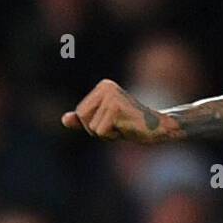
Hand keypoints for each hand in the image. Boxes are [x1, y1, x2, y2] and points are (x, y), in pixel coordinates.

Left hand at [62, 79, 177, 143]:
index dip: (92, 124)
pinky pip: (100, 131)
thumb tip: (64, 119)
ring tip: (123, 126)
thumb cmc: (130, 124)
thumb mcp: (103, 122)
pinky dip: (112, 136)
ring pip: (91, 127)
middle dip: (96, 129)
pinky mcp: (116, 108)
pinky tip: (126, 129)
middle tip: (117, 125)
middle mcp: (106, 87)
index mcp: (103, 86)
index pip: (80, 113)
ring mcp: (111, 97)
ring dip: (105, 134)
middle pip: (82, 117)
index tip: (113, 120)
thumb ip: (83, 120)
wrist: (158, 127)